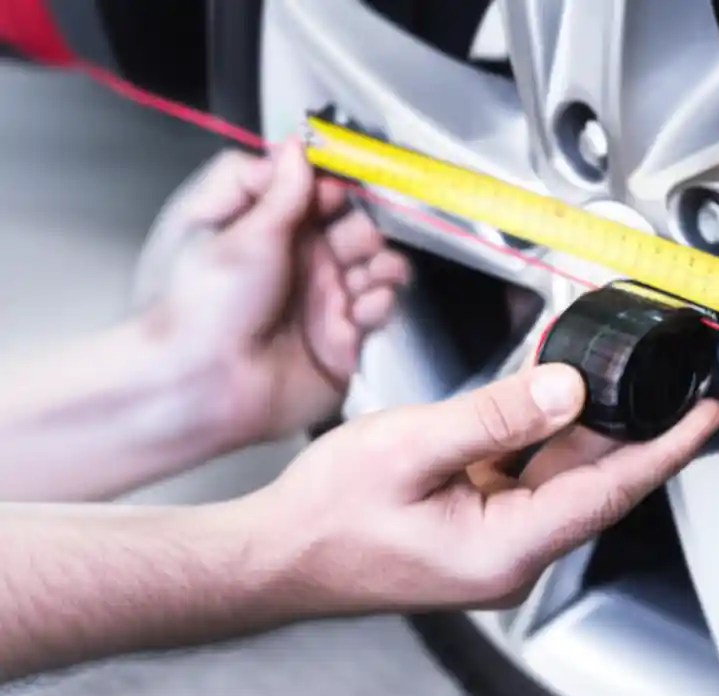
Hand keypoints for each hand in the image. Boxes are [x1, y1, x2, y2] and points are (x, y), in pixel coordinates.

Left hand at [133, 138, 409, 445]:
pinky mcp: (343, 341)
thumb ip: (277, 189)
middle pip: (355, 227)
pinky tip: (365, 306)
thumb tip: (297, 147)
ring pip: (377, 267)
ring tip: (372, 273)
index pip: (316, 193)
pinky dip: (382, 303)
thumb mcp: (235, 232)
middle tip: (354, 240)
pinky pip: (381, 311)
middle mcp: (298, 263)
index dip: (336, 187)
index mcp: (266, 229)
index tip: (341, 190)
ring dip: (382, 264)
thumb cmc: (197, 308)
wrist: (198, 386)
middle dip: (364, 228)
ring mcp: (322, 302)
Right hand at [245, 364, 718, 613]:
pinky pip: (525, 473)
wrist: (274, 554)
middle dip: (623, 421)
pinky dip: (537, 433)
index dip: (666, 449)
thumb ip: (500, 416)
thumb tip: (568, 387)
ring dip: (577, 422)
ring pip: (559, 472)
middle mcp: (511, 553)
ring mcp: (495, 542)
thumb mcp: (414, 447)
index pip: (613, 492)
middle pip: (592, 478)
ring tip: (593, 369)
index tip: (705, 416)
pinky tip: (541, 393)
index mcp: (507, 548)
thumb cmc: (326, 518)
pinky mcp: (477, 526)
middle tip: (656, 369)